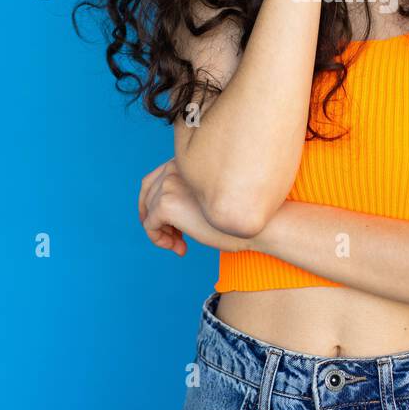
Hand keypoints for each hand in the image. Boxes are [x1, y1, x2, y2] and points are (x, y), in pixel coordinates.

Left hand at [138, 157, 259, 255]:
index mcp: (187, 161)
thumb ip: (192, 192)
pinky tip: (181, 248)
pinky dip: (160, 240)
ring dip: (161, 232)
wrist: (261, 222)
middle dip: (155, 217)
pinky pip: (150, 226)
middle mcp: (175, 166)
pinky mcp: (167, 204)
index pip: (156, 178)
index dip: (157, 202)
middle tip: (172, 237)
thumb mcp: (213, 194)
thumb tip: (169, 211)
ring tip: (180, 245)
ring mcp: (170, 184)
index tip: (174, 224)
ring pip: (148, 211)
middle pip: (146, 193)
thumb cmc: (244, 212)